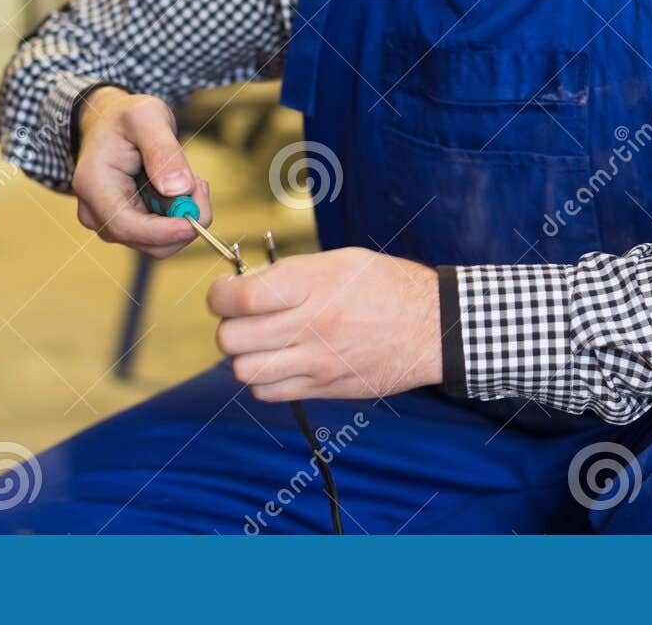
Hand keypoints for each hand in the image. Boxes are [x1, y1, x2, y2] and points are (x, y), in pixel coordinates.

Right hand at [71, 87, 213, 257]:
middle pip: (146, 241)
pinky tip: (179, 187)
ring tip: (189, 178)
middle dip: (182, 223)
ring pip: (157, 242)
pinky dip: (177, 217)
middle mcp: (96, 211)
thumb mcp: (146, 117)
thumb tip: (179, 189)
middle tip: (201, 184)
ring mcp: (109, 221)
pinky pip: (159, 234)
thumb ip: (163, 150)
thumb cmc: (125, 118)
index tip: (194, 223)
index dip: (163, 231)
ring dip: (182, 217)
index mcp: (93, 185)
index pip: (125, 225)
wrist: (109, 122)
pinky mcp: (127, 224)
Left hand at [211, 248, 442, 401]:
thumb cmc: (386, 285)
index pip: (239, 298)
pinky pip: (268, 392)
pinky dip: (263, 378)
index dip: (219, 295)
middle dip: (228, 325)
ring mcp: (317, 361)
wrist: (432, 327)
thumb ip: (290, 273)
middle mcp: (311, 324)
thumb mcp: (339, 261)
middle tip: (242, 316)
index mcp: (313, 284)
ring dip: (243, 355)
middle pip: (232, 338)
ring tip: (261, 341)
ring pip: (244, 370)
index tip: (223, 292)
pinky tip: (279, 361)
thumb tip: (245, 285)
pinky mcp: (323, 388)